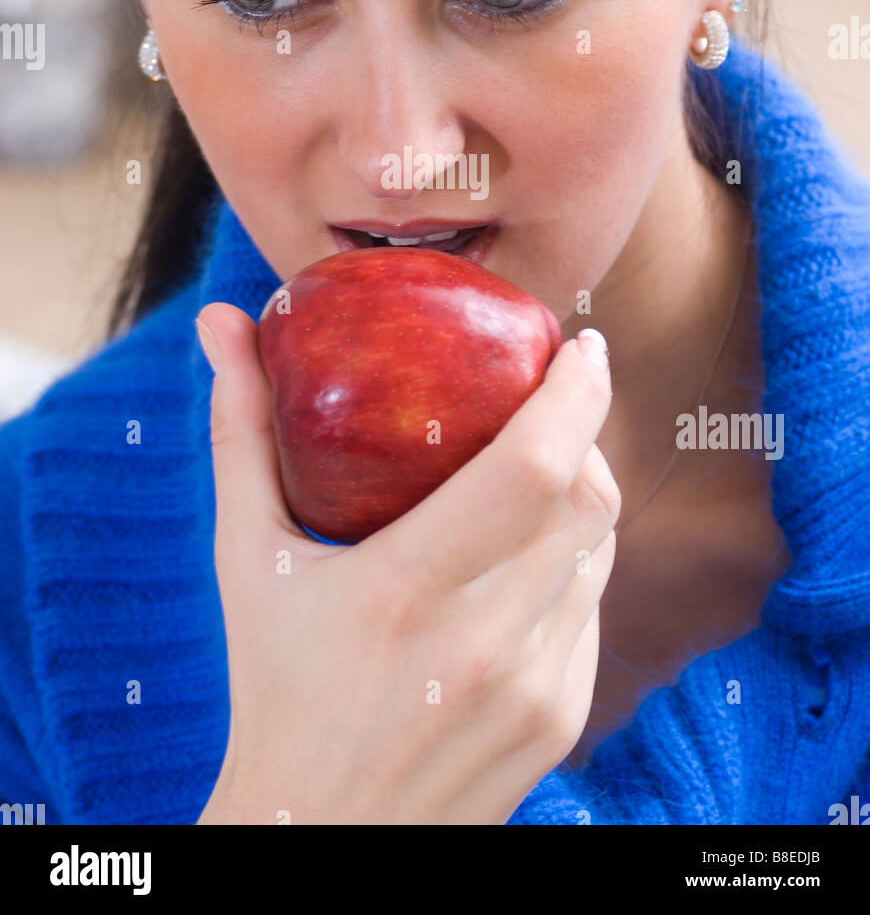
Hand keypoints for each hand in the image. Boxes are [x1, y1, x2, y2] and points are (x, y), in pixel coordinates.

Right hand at [194, 302, 617, 824]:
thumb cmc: (271, 686)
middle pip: (588, 499)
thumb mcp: (245, 557)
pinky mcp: (560, 721)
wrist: (316, 837)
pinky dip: (573, 562)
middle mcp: (482, 644)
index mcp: (402, 591)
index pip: (533, 467)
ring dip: (582, 494)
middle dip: (586, 431)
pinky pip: (592, 608)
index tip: (579, 345)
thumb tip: (221, 320)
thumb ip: (241, 431)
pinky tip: (528, 554)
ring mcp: (531, 689)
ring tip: (543, 464)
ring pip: (599, 552)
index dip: (575, 393)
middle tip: (557, 395)